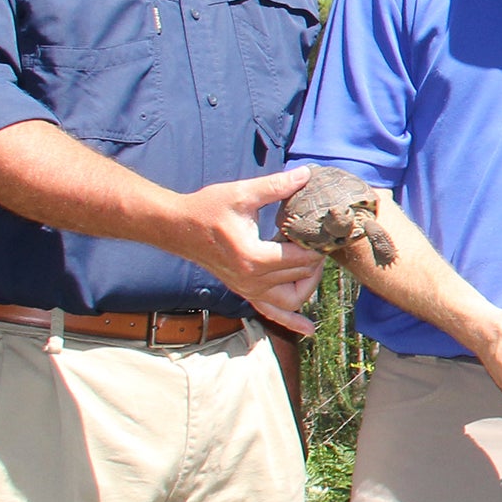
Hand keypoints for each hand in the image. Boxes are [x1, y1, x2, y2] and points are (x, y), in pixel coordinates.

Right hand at [181, 168, 326, 335]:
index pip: (301, 258)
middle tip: (322, 241)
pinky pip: (271, 312)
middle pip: (300, 278)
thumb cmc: (207, 209)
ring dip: (309, 285)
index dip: (318, 245)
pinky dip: (291, 320)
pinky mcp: (243, 291)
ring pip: (291, 299)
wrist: (177, 227)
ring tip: (315, 265)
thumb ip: (276, 186)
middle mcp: (251, 280)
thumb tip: (306, 173)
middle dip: (316, 261)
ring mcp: (247, 289)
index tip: (324, 230)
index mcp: (254, 257)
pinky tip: (309, 329)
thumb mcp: (242, 193)